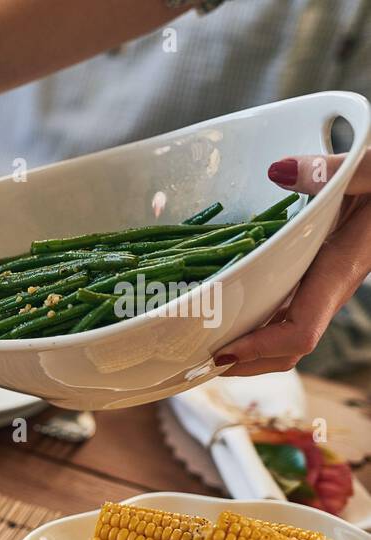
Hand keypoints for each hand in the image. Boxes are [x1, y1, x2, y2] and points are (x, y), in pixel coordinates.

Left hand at [215, 150, 370, 375]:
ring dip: (246, 348)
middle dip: (245, 363)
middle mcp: (329, 287)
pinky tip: (221, 309)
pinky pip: (285, 311)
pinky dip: (253, 320)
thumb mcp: (370, 170)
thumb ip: (331, 170)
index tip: (221, 352)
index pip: (301, 331)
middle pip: (287, 348)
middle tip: (192, 363)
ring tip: (197, 345)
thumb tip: (280, 171)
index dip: (261, 349)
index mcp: (339, 270)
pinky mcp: (317, 275)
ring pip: (285, 334)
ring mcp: (322, 285)